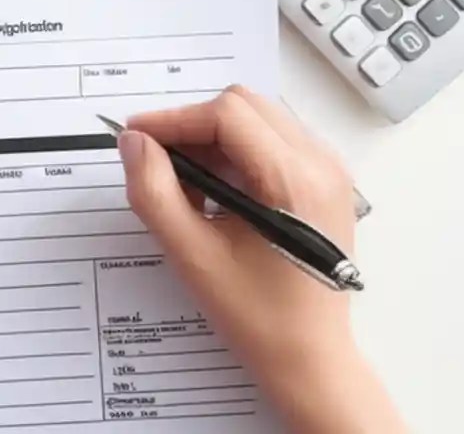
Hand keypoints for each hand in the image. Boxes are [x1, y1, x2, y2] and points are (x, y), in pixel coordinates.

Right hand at [119, 86, 404, 433]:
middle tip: (158, 165)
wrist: (311, 358)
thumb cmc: (257, 316)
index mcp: (295, 180)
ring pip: (258, 118)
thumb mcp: (193, 255)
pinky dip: (236, 153)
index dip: (173, 119)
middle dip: (193, 127)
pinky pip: (273, 141)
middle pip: (244, 105)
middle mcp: (322, 164)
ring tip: (188, 188)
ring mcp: (329, 171)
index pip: (226, 114)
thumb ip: (155, 193)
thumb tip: (134, 143)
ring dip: (214, 140)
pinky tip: (216, 195)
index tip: (135, 138)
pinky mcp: (325, 182)